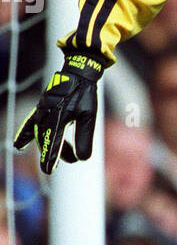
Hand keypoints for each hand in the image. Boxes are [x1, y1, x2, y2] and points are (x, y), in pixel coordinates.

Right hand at [14, 52, 104, 173]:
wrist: (77, 73)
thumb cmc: (85, 94)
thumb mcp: (90, 116)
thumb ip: (85, 138)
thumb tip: (83, 159)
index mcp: (60, 117)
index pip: (53, 143)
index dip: (51, 158)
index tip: (48, 171)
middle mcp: (47, 115)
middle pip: (47, 141)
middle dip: (52, 154)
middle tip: (61, 164)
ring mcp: (42, 111)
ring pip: (41, 135)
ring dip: (47, 146)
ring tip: (60, 156)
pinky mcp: (40, 109)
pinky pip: (30, 124)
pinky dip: (25, 136)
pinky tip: (18, 147)